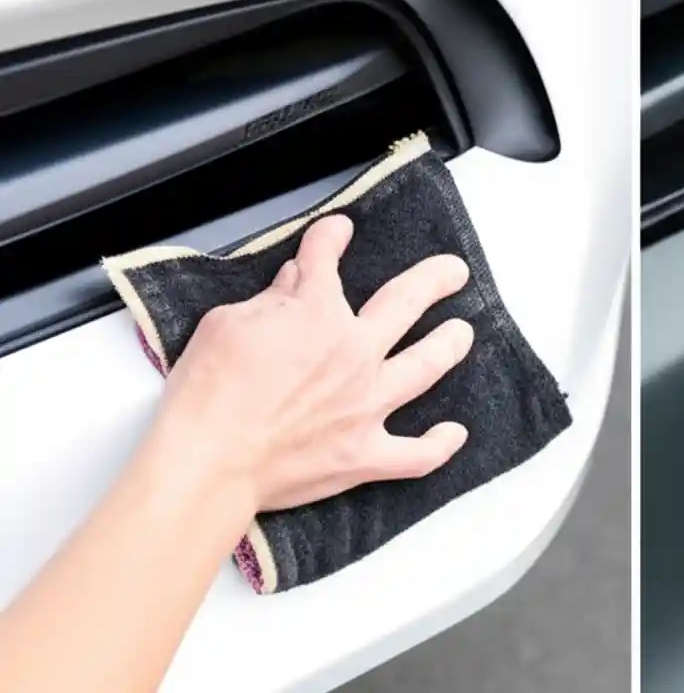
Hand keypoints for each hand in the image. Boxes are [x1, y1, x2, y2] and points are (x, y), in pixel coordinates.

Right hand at [139, 214, 473, 512]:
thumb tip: (289, 284)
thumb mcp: (226, 325)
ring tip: (462, 333)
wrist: (211, 461)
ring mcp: (366, 405)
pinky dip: (439, 445)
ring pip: (426, 367)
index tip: (338, 232)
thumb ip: (267, 302)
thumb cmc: (210, 394)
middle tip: (452, 271)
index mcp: (316, 315)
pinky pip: (417, 454)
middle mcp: (354, 354)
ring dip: (449, 345)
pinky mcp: (365, 454)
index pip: (326, 261)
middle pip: (406, 303)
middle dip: (434, 280)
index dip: (330, 240)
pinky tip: (455, 433)